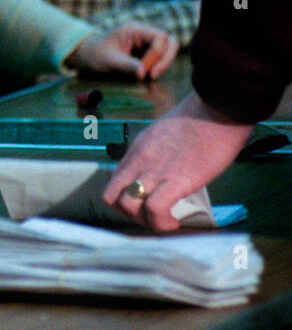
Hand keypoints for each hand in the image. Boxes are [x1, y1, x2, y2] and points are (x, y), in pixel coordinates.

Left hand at [66, 23, 178, 80]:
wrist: (85, 55)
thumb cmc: (94, 54)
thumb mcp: (108, 61)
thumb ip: (127, 65)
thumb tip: (143, 73)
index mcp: (135, 30)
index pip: (159, 38)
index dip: (157, 56)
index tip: (146, 72)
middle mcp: (143, 33)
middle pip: (169, 42)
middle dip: (165, 59)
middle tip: (153, 75)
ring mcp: (145, 42)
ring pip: (167, 51)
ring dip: (162, 64)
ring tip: (150, 77)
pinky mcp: (145, 52)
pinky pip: (160, 58)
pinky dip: (158, 67)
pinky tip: (148, 76)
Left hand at [102, 92, 252, 230]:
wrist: (218, 108)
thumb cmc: (200, 118)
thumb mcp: (164, 133)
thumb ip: (158, 153)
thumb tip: (166, 167)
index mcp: (137, 150)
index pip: (114, 182)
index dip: (125, 200)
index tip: (144, 205)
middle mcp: (139, 162)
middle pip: (112, 197)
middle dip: (128, 215)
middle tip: (152, 217)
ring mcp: (155, 171)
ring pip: (128, 206)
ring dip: (145, 221)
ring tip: (165, 221)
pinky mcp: (177, 180)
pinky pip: (155, 208)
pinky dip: (161, 222)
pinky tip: (174, 222)